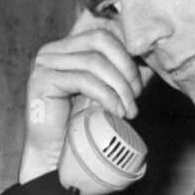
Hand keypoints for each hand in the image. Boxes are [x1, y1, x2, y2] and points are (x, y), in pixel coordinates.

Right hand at [19, 9, 154, 183]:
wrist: (54, 158)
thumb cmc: (81, 127)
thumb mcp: (107, 93)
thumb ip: (122, 73)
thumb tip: (153, 57)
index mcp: (66, 48)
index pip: (104, 36)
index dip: (127, 56)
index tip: (138, 86)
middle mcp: (52, 51)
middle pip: (100, 41)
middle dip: (125, 67)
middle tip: (135, 96)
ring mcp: (44, 64)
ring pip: (94, 61)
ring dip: (119, 86)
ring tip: (128, 110)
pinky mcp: (42, 81)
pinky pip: (84, 79)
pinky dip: (106, 95)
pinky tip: (116, 112)